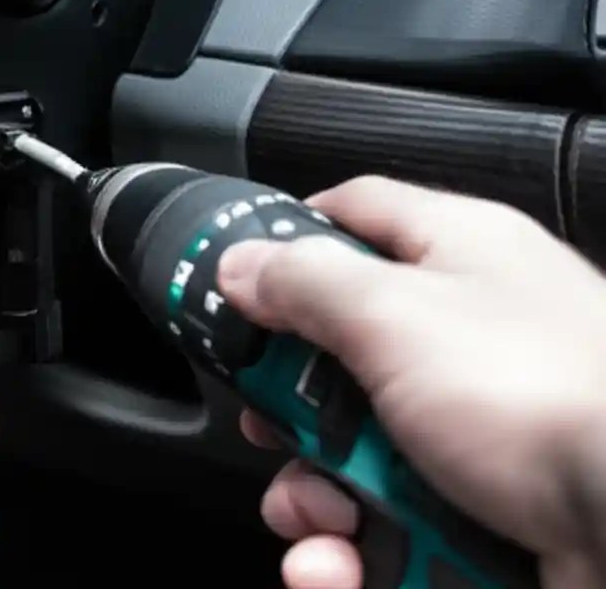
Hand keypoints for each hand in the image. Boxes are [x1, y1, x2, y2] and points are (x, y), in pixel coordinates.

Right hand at [216, 176, 605, 588]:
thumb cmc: (540, 397)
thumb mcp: (395, 316)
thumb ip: (306, 281)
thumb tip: (243, 266)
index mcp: (457, 256)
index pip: (353, 216)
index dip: (285, 246)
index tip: (230, 295)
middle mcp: (465, 334)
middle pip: (336, 355)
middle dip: (287, 409)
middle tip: (271, 432)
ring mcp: (474, 427)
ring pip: (352, 454)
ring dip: (313, 500)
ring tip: (324, 526)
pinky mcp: (479, 507)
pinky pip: (388, 524)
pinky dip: (354, 555)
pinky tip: (344, 566)